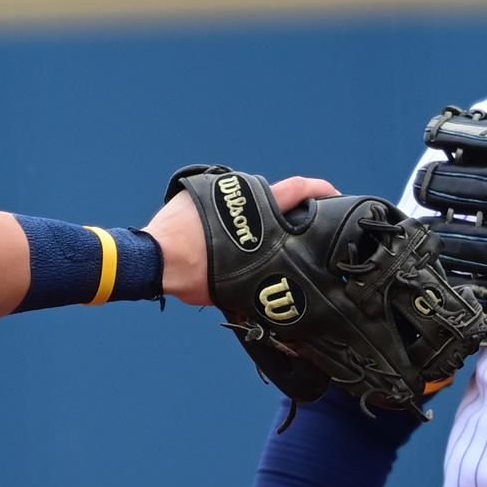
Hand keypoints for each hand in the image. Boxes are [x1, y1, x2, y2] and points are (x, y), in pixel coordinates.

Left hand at [145, 176, 336, 305]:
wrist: (151, 259)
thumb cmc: (190, 274)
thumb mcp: (231, 285)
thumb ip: (253, 280)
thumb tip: (266, 297)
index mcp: (255, 211)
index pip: (297, 189)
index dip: (320, 189)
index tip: (335, 193)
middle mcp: (237, 194)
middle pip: (271, 194)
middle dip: (280, 211)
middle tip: (285, 230)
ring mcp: (215, 190)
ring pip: (242, 199)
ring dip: (247, 215)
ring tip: (242, 238)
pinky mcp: (195, 193)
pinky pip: (218, 201)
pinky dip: (221, 216)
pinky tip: (214, 234)